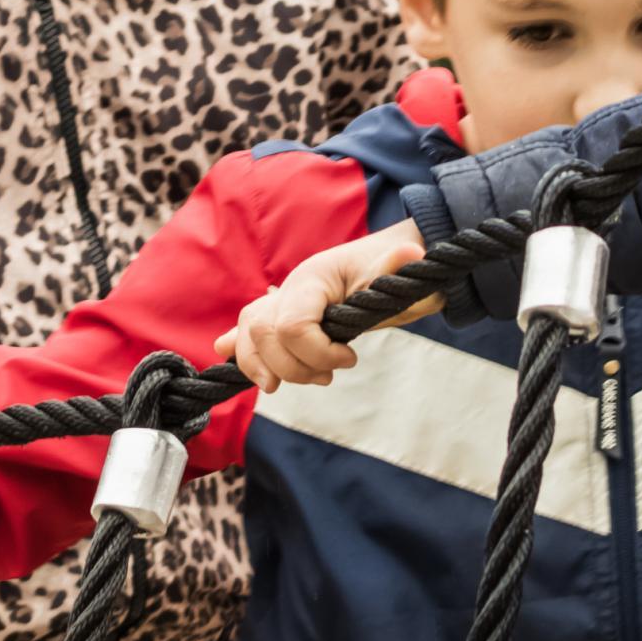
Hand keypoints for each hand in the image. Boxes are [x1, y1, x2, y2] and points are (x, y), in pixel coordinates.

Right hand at [216, 222, 434, 391]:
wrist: (386, 261)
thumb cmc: (390, 270)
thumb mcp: (397, 273)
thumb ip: (395, 269)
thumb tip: (409, 255)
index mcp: (312, 279)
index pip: (293, 326)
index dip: (320, 353)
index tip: (351, 359)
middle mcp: (287, 289)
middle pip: (262, 333)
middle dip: (292, 367)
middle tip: (328, 377)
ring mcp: (278, 301)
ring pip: (247, 333)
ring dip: (262, 366)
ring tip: (286, 385)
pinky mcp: (279, 314)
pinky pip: (245, 330)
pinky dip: (240, 349)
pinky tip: (231, 357)